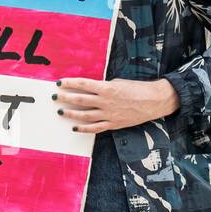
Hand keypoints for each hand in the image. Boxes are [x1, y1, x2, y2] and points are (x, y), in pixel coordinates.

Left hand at [54, 77, 179, 132]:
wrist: (154, 101)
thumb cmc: (138, 89)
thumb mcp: (119, 83)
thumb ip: (104, 87)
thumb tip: (91, 90)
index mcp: (107, 88)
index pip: (83, 84)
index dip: (70, 83)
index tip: (60, 83)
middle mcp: (106, 101)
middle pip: (80, 100)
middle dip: (66, 98)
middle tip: (55, 97)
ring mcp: (109, 114)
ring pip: (85, 115)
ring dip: (71, 113)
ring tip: (61, 111)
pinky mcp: (114, 124)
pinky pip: (95, 128)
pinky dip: (84, 128)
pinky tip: (75, 127)